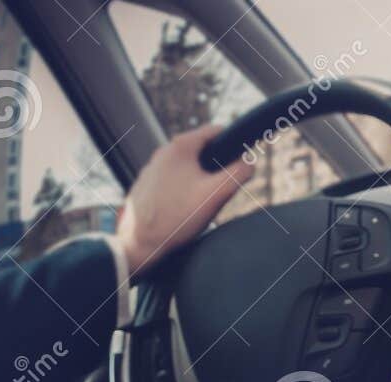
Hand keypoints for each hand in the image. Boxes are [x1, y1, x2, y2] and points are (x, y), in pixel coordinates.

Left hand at [116, 125, 251, 278]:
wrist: (140, 241)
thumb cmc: (177, 216)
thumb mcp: (217, 194)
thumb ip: (238, 173)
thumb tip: (250, 162)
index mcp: (180, 147)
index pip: (216, 131)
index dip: (234, 145)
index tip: (240, 164)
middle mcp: (163, 151)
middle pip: (202, 152)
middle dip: (215, 170)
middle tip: (218, 194)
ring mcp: (152, 168)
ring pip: (187, 168)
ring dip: (199, 182)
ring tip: (199, 207)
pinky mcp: (146, 184)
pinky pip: (173, 182)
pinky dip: (182, 192)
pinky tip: (182, 212)